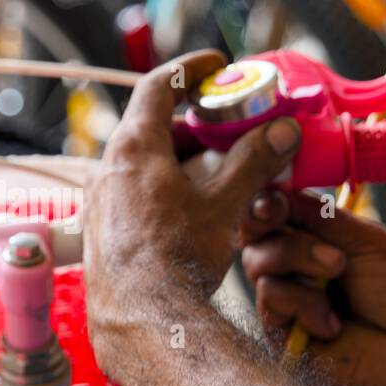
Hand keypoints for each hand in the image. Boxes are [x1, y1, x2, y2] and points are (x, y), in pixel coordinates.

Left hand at [84, 50, 302, 376]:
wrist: (140, 318)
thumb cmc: (174, 257)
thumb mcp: (223, 202)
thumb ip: (253, 160)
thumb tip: (282, 131)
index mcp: (133, 147)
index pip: (158, 86)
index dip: (189, 70)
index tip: (215, 67)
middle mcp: (108, 170)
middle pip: (157, 129)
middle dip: (199, 128)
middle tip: (234, 133)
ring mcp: (102, 202)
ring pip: (149, 167)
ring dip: (186, 164)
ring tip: (225, 178)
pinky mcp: (105, 232)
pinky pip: (139, 196)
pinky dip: (170, 192)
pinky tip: (198, 214)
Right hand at [242, 190, 385, 385]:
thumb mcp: (364, 238)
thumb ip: (316, 212)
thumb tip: (272, 190)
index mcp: (315, 240)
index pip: (273, 213)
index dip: (266, 204)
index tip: (275, 203)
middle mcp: (294, 268)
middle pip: (255, 234)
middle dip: (285, 232)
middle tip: (330, 252)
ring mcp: (284, 300)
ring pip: (257, 262)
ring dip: (300, 260)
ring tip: (338, 275)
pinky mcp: (279, 333)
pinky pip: (269, 298)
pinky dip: (304, 302)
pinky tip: (334, 323)